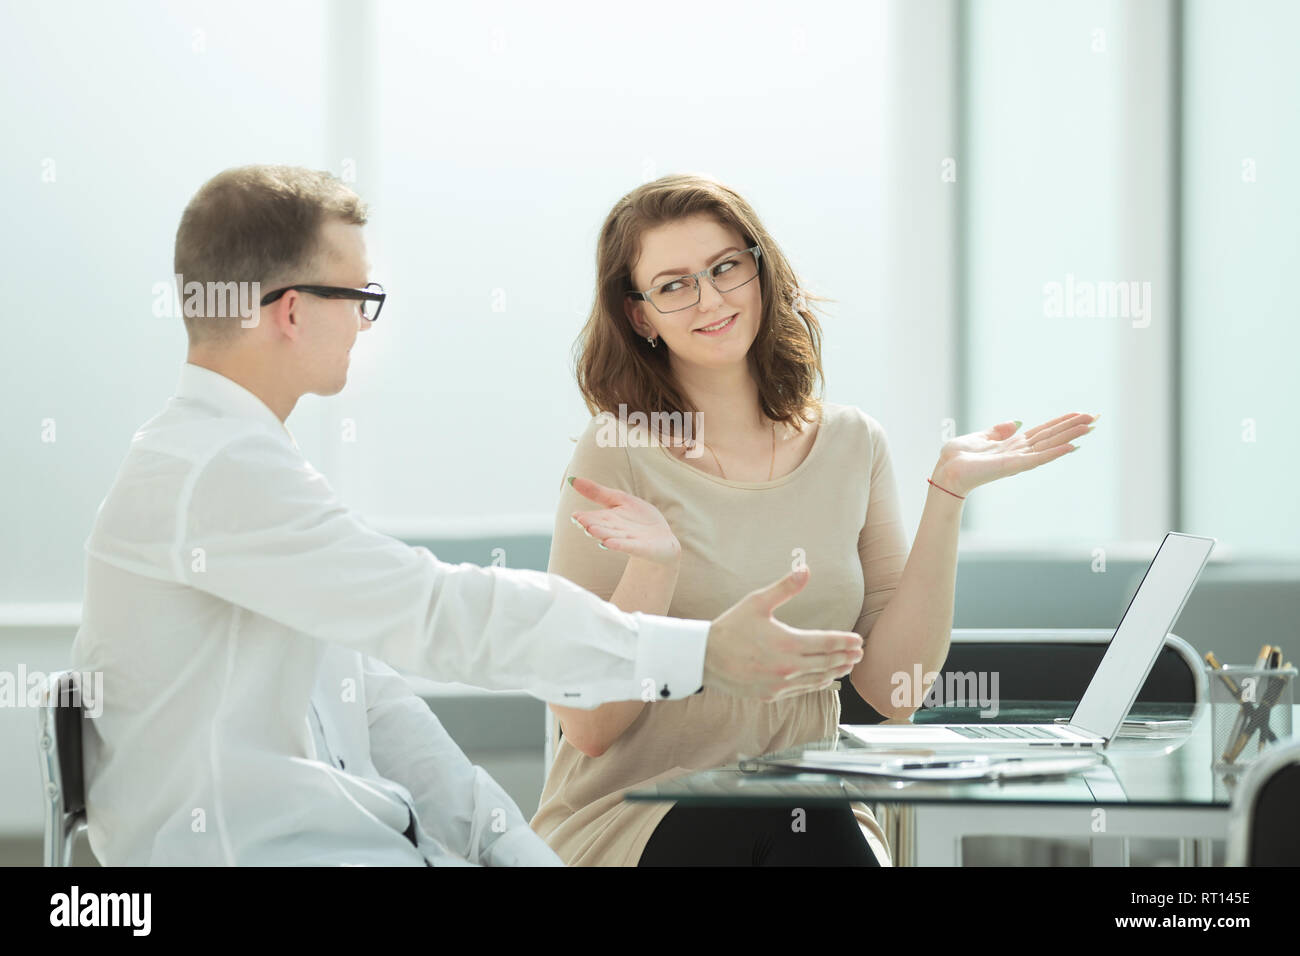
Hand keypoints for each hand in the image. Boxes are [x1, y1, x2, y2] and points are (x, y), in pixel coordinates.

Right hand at [568, 476, 681, 566]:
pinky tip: (610, 543)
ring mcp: (628, 540)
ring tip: (591, 530)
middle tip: (580, 521)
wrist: (662, 538)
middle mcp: (615, 530)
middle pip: (601, 527)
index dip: (585, 517)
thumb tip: (572, 479)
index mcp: (608, 518)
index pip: (594, 517)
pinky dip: (620, 544)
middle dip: (591, 524)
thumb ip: (597, 492)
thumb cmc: (639, 519)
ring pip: (612, 536)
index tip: (575, 515)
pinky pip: (629, 546)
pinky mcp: (641, 548)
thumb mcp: (619, 500)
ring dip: (602, 534)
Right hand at [704, 567, 863, 701]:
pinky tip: (823, 678)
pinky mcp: (771, 694)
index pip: (826, 643)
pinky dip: (817, 684)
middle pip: (827, 663)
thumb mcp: (757, 602)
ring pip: (817, 680)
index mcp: (787, 643)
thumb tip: (806, 569)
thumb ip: (785, 587)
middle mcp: (787, 667)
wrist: (704, 658)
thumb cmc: (731, 627)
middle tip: (859, 653)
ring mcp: (780, 684)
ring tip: (847, 665)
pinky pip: (802, 690)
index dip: (845, 642)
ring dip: (835, 671)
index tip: (859, 640)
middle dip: (846, 657)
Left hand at [930, 412, 1097, 496]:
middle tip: (1096, 417)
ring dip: (1070, 436)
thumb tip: (1016, 422)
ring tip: (1090, 426)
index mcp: (1012, 445)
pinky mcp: (1013, 466)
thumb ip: (997, 431)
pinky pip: (1038, 458)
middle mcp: (1020, 452)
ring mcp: (1019, 460)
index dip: (1061, 422)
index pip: (1043, 431)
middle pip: (1052, 436)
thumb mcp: (980, 437)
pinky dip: (1055, 452)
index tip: (1080, 414)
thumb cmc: (958, 457)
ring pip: (1050, 445)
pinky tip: (1072, 446)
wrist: (946, 471)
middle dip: (1073, 426)